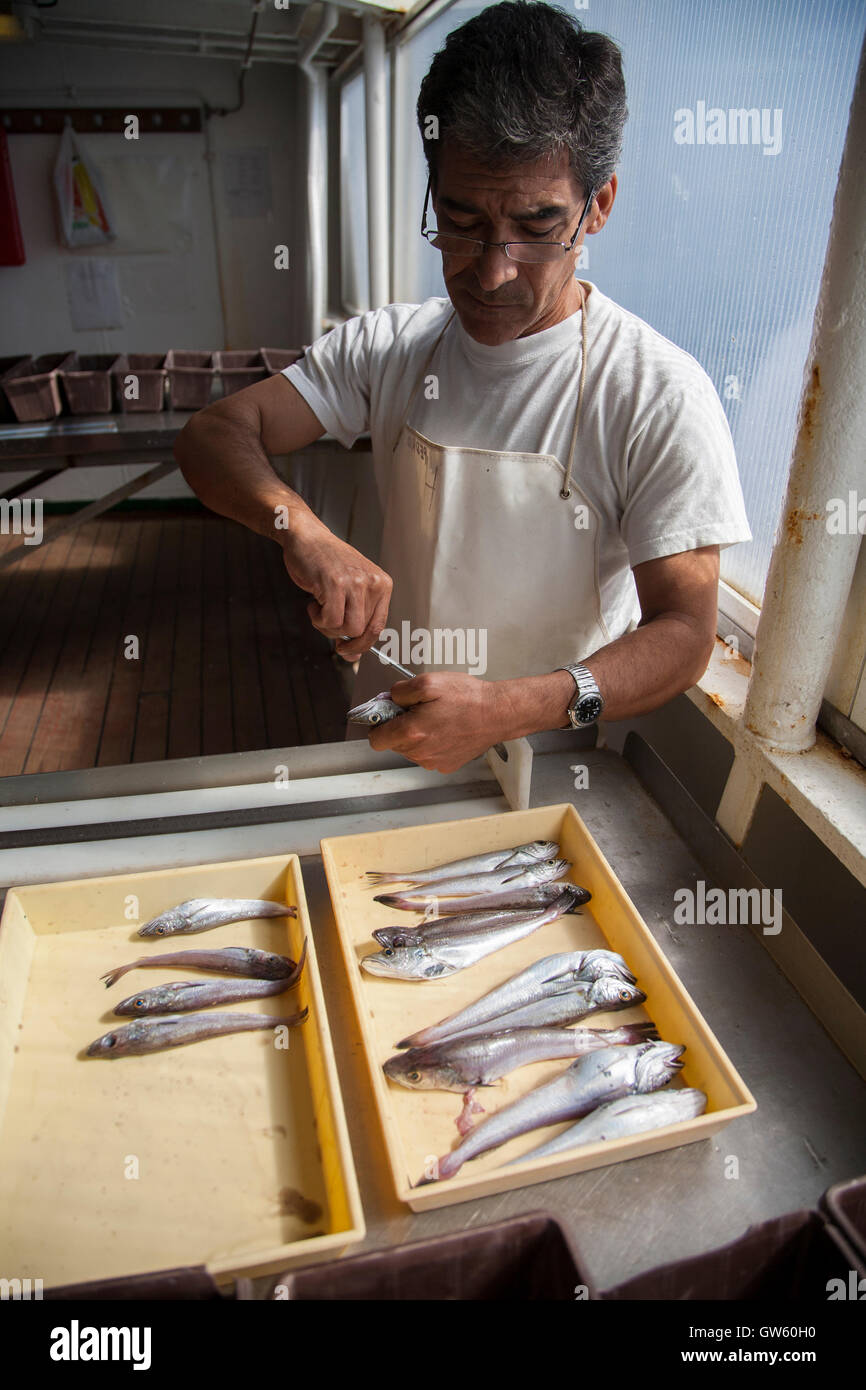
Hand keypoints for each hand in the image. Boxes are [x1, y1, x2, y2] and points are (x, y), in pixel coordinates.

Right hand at [281, 515, 392, 658]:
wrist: (306, 536)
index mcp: (382, 584)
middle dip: (339, 634)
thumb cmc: (325, 563)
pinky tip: (313, 603)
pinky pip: (330, 620)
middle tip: (324, 621)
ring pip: (348, 629)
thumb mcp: (350, 588)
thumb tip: (354, 655)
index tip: (348, 650)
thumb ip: (356, 618)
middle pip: (361, 631)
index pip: (378, 627)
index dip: (362, 645)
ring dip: (328, 627)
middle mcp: (373, 582)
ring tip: (319, 610)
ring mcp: (355, 582)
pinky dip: (317, 618)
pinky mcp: (335, 583)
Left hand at [368, 673, 502, 772]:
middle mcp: (420, 752)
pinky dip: (431, 743)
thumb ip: (400, 691)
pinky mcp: (446, 765)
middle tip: (418, 710)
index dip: (379, 724)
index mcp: (412, 732)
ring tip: (436, 718)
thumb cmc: (467, 697)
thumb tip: (389, 700)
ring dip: (416, 735)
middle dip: (400, 727)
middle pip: (393, 744)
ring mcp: (433, 761)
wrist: (497, 714)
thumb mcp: (428, 681)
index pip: (376, 740)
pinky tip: (445, 729)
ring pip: (410, 750)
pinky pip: (427, 754)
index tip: (388, 715)